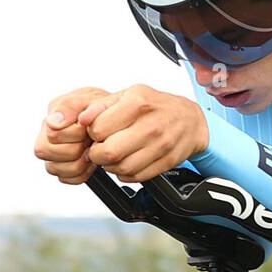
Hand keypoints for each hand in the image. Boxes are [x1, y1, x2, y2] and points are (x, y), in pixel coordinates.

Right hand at [34, 87, 112, 184]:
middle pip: (47, 152)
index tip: (88, 127)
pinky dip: (82, 173)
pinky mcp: (62, 169)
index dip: (76, 133)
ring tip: (91, 150)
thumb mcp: (89, 97)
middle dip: (76, 147)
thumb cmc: (99, 107)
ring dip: (79, 162)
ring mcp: (53, 155)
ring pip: (55, 168)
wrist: (112, 118)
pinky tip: (91, 161)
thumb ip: (70, 106)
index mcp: (51, 119)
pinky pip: (66, 178)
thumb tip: (54, 122)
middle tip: (90, 140)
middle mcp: (46, 137)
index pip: (52, 134)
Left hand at [80, 84, 209, 182]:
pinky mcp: (166, 162)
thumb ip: (102, 105)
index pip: (98, 128)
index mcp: (138, 103)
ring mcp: (160, 146)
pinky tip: (127, 161)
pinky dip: (125, 173)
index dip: (92, 132)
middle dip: (97, 153)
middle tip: (100, 147)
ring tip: (113, 154)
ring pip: (121, 168)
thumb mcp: (128, 95)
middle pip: (109, 152)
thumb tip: (82, 118)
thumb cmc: (156, 106)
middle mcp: (151, 125)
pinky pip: (136, 177)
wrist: (190, 120)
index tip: (97, 130)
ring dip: (110, 165)